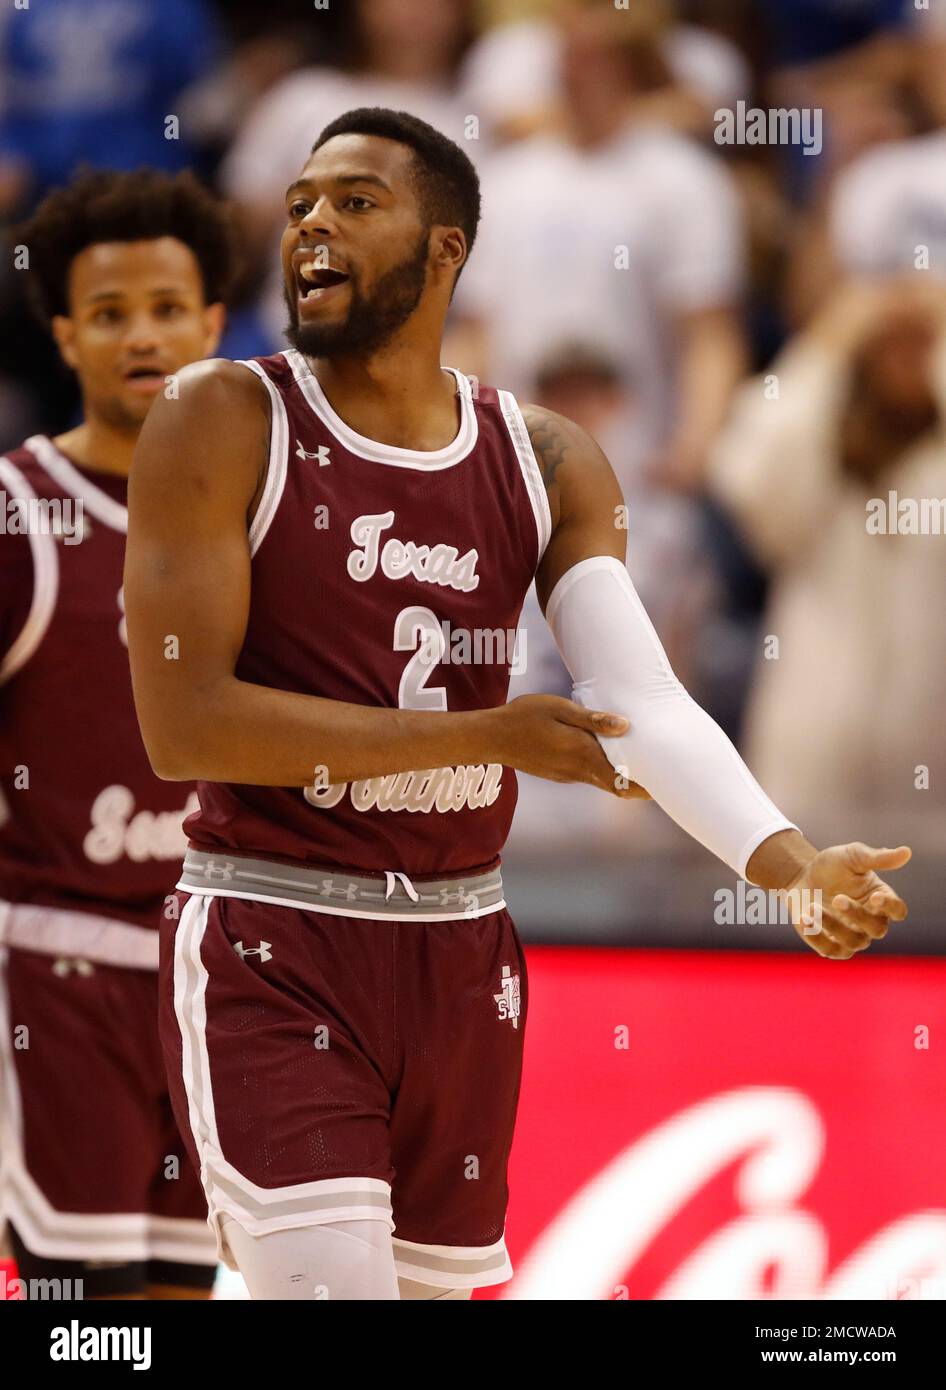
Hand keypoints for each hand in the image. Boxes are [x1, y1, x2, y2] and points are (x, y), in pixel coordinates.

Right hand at [495, 694, 649, 797]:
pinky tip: (605, 755)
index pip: (622, 781)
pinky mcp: (558, 773)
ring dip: (620, 775)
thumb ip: (594, 720)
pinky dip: (602, 770)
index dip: (645, 786)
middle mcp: (578, 771)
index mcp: (583, 755)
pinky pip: (587, 774)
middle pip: (616, 785)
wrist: (493, 737)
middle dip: (639, 783)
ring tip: (639, 761)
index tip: (665, 783)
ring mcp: (567, 775)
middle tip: (661, 775)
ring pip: (602, 780)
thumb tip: (627, 726)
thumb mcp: (561, 709)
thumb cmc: (526, 716)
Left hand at [779, 842, 910, 958]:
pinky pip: (829, 950)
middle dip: (858, 915)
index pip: (898, 911)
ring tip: (812, 906)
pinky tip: (804, 919)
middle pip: (876, 929)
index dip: (890, 907)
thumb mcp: (853, 856)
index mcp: (881, 899)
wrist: (801, 877)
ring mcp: (852, 937)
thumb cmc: (832, 866)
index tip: (876, 897)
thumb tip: (907, 852)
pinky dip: (817, 937)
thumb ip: (877, 857)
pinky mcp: (831, 946)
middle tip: (837, 898)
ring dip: (833, 926)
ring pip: (853, 942)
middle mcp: (871, 922)